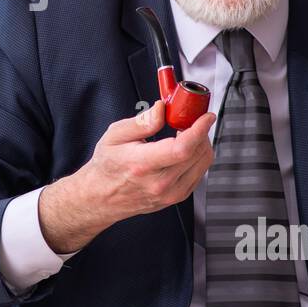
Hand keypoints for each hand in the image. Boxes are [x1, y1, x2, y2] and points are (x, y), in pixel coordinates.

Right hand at [39, 99, 215, 253]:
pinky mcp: (177, 197)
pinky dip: (198, 156)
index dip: (199, 130)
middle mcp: (159, 183)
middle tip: (192, 118)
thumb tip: (161, 109)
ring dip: (201, 142)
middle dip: (200, 130)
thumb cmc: (107, 166)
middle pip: (197, 153)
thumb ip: (141, 122)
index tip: (206, 117)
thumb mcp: (114, 136)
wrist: (102, 196)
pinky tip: (184, 148)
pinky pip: (199, 172)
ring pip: (202, 162)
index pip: (181, 149)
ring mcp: (171, 193)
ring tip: (187, 132)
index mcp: (142, 164)